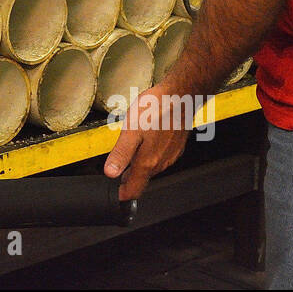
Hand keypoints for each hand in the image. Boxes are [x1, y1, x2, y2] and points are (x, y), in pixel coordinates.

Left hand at [103, 83, 191, 200]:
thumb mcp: (131, 130)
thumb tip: (111, 173)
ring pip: (151, 168)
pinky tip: (145, 142)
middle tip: (117, 172)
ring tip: (129, 155)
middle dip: (129, 178)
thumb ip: (121, 154)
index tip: (116, 195)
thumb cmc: (156, 109)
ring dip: (139, 165)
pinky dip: (150, 155)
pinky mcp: (176, 147)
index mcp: (148, 162)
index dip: (123, 194)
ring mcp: (170, 155)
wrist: (181, 97)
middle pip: (142, 179)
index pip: (135, 190)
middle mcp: (161, 162)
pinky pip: (160, 157)